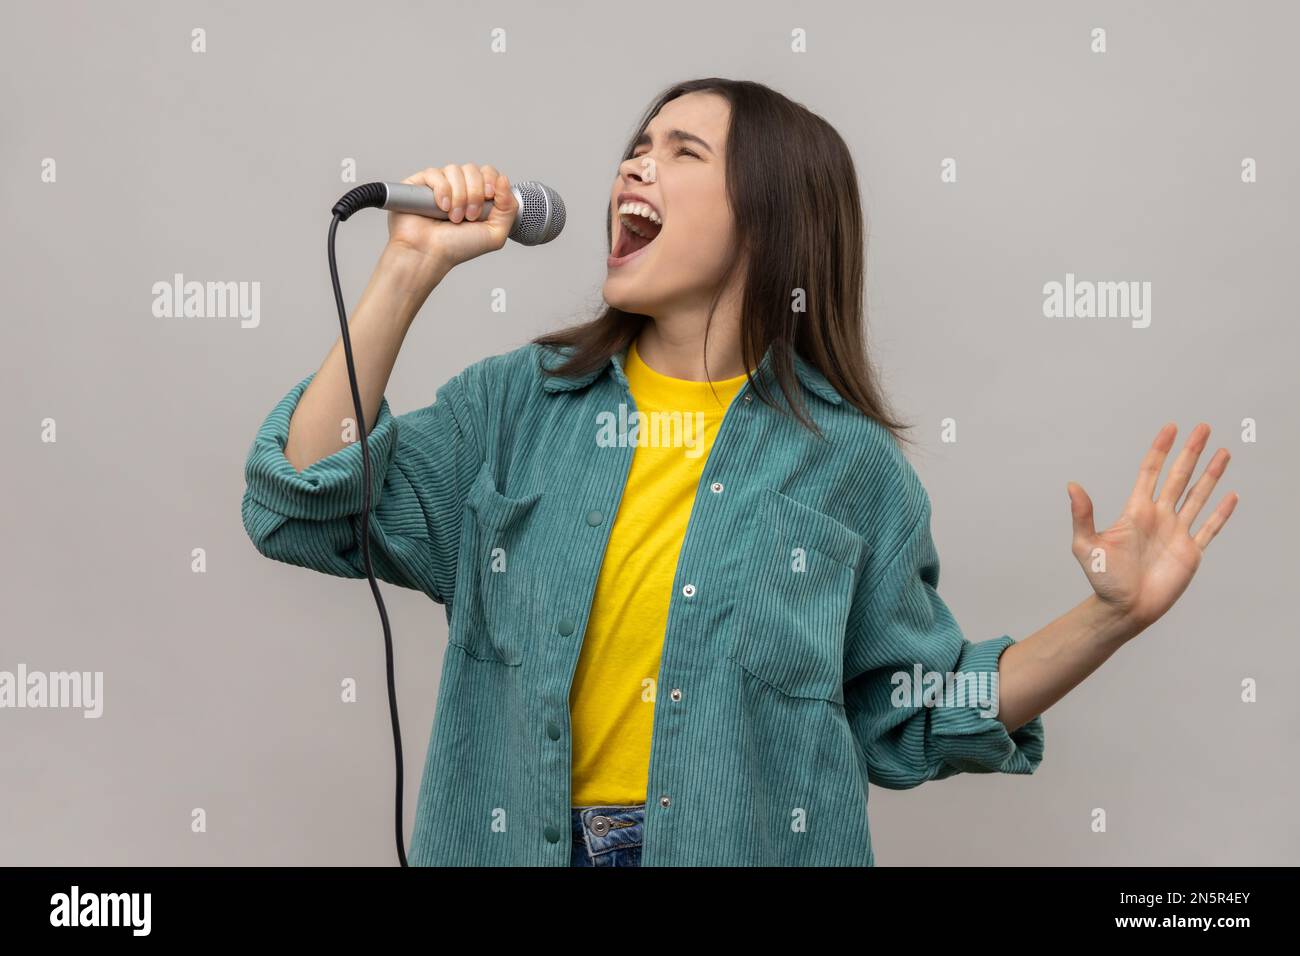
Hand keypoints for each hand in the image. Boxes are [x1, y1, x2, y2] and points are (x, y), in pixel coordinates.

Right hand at [386, 163, 517, 273]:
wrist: (429, 254)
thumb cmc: (457, 248)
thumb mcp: (495, 234)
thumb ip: (509, 208)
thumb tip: (503, 179)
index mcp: (478, 197)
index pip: (489, 172)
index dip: (491, 182)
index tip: (488, 198)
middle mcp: (459, 188)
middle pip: (473, 169)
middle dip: (475, 194)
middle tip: (470, 216)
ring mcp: (440, 184)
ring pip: (455, 170)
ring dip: (459, 196)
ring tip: (453, 218)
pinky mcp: (420, 183)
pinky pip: (435, 173)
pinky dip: (442, 190)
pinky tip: (441, 207)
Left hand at [1068, 422, 1238, 631]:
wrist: (1124, 609)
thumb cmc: (1104, 579)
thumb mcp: (1086, 545)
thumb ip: (1083, 515)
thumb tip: (1071, 486)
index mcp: (1136, 511)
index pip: (1151, 472)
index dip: (1160, 450)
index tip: (1170, 428)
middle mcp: (1159, 517)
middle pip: (1179, 477)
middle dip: (1191, 452)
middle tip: (1203, 427)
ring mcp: (1176, 533)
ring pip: (1198, 496)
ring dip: (1210, 475)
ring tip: (1223, 452)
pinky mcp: (1190, 552)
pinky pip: (1209, 527)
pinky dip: (1221, 512)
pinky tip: (1230, 495)